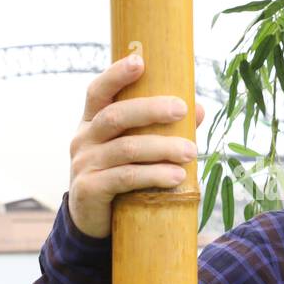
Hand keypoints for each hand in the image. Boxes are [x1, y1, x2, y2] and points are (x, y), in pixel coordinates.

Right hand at [68, 54, 205, 238]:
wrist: (94, 223)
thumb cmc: (120, 177)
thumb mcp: (136, 150)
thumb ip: (163, 129)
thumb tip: (200, 109)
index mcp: (92, 122)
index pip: (98, 91)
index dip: (116, 74)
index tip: (140, 61)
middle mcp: (84, 139)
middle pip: (116, 116)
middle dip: (151, 110)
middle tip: (184, 110)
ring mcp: (84, 164)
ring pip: (127, 149)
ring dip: (163, 148)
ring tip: (192, 152)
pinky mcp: (89, 189)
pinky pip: (125, 177)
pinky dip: (154, 175)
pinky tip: (176, 177)